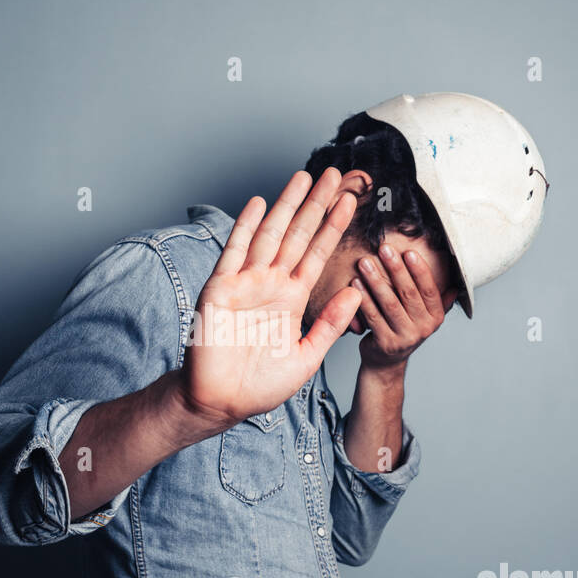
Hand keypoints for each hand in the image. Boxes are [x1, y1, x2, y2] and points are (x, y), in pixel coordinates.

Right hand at [179, 168, 362, 426]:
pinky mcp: (220, 289)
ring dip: (287, 206)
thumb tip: (356, 290)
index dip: (334, 227)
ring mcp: (245, 283)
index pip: (317, 254)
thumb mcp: (307, 356)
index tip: (350, 201)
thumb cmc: (261, 385)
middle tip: (335, 174)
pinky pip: (234, 253)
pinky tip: (259, 203)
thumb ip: (330, 323)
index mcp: (292, 299)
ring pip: (270, 235)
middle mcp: (270, 284)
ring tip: (304, 177)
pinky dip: (245, 228)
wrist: (222, 402)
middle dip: (316, 205)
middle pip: (298, 235)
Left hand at [351, 242, 455, 370]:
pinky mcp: (386, 344)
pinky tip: (355, 282)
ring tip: (364, 262)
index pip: (430, 289)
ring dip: (376, 280)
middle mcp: (424, 328)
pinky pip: (373, 316)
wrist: (386, 362)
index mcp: (436, 317)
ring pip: (389, 303)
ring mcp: (405, 338)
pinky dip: (364, 298)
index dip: (419, 270)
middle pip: (408, 294)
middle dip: (395, 269)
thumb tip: (457, 282)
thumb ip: (438, 299)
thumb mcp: (424, 315)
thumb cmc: (403, 328)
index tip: (408, 251)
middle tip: (383, 248)